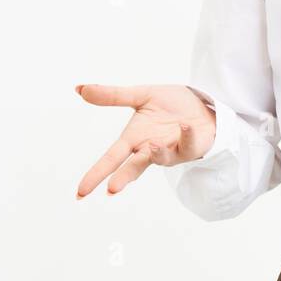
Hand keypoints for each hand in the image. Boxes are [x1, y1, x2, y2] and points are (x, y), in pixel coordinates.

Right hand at [74, 83, 215, 198]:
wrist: (201, 104)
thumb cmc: (170, 105)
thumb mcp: (140, 96)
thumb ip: (112, 95)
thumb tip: (79, 89)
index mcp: (134, 139)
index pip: (110, 159)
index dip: (96, 174)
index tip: (80, 192)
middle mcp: (150, 149)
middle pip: (132, 167)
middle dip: (123, 178)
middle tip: (111, 189)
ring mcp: (171, 151)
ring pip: (162, 159)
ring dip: (158, 154)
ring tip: (152, 146)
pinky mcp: (192, 147)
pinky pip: (189, 143)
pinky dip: (187, 135)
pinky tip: (185, 126)